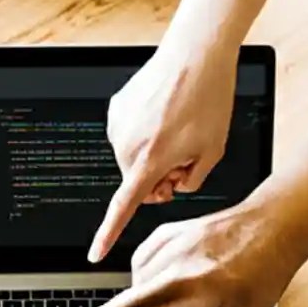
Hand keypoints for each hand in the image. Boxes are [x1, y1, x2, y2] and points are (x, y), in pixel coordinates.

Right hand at [64, 202, 300, 306]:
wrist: (270, 227)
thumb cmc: (260, 273)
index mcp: (183, 287)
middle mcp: (167, 261)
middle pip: (141, 304)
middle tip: (206, 306)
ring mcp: (164, 243)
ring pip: (143, 284)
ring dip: (162, 294)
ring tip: (201, 286)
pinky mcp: (164, 231)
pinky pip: (146, 263)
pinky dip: (160, 273)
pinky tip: (187, 272)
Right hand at [89, 45, 238, 261]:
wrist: (195, 53)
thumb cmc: (208, 98)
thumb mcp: (212, 150)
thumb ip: (191, 180)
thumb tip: (173, 185)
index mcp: (149, 161)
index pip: (123, 207)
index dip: (108, 234)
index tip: (94, 253)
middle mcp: (126, 145)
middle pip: (138, 180)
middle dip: (160, 177)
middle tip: (186, 157)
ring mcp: (119, 125)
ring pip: (135, 157)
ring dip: (156, 152)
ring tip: (180, 126)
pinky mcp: (117, 108)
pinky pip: (132, 133)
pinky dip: (148, 131)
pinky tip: (167, 113)